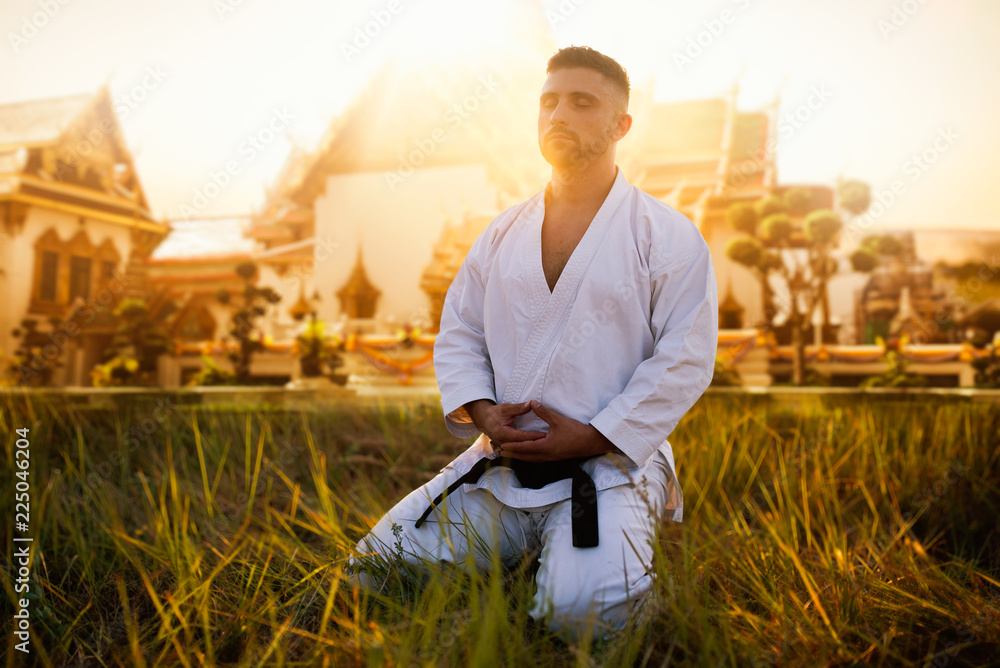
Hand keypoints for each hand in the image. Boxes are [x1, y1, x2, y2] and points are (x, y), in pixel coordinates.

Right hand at [464, 399, 546, 445]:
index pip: (522, 437)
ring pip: (520, 450)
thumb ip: (519, 408)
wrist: (484, 419)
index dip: (534, 436)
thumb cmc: (495, 413)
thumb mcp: (507, 408)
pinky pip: (518, 450)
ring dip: (532, 449)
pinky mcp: (506, 447)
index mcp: (503, 433)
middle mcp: (503, 442)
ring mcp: (504, 446)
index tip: (545, 435)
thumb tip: (532, 404)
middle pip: (522, 445)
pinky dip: (527, 449)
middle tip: (549, 442)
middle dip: (536, 444)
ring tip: (546, 446)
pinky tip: (537, 448)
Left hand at [499, 400, 615, 461]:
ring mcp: (551, 457)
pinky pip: (539, 459)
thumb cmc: (575, 432)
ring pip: (532, 459)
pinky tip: (529, 455)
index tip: (502, 446)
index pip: (525, 447)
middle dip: (513, 454)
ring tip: (512, 455)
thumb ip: (544, 412)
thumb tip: (532, 403)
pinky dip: (530, 457)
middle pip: (526, 456)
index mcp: (545, 446)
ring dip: (521, 457)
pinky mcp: (555, 457)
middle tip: (501, 453)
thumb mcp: (558, 420)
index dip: (513, 446)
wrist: (590, 443)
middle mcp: (546, 455)